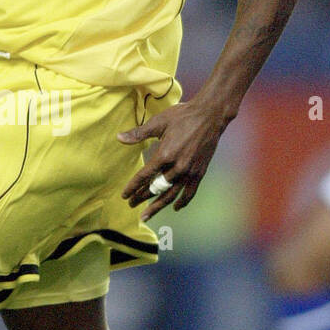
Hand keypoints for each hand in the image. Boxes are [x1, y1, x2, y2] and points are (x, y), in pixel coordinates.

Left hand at [118, 97, 226, 216]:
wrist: (211, 115)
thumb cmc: (183, 116)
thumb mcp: (159, 122)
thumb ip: (138, 133)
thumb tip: (119, 137)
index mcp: (165, 154)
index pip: (144, 176)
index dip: (133, 187)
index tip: (124, 196)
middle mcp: (178, 166)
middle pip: (156, 188)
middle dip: (142, 198)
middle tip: (132, 205)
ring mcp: (190, 171)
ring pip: (171, 194)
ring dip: (158, 206)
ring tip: (147, 215)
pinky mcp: (200, 172)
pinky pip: (190, 192)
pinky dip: (183, 201)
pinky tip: (176, 207)